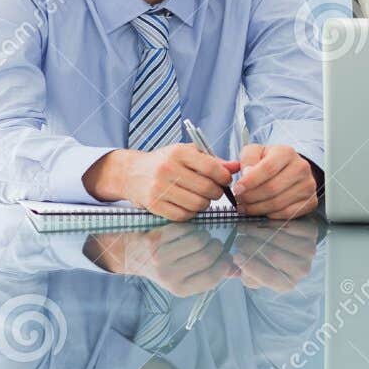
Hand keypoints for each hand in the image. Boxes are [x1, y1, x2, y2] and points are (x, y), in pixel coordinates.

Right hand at [84, 143, 236, 220]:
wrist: (131, 173)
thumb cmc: (165, 162)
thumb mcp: (187, 153)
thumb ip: (212, 160)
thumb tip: (236, 167)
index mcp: (179, 153)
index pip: (211, 168)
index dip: (224, 177)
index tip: (225, 180)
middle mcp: (168, 170)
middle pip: (207, 189)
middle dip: (217, 193)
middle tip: (215, 191)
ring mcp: (159, 188)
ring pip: (197, 204)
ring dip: (205, 204)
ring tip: (202, 198)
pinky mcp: (154, 205)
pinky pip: (183, 215)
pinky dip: (191, 213)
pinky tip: (189, 205)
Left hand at [88, 224, 238, 296]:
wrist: (130, 254)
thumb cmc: (163, 265)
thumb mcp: (184, 276)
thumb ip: (210, 273)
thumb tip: (238, 271)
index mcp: (179, 289)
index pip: (214, 277)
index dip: (224, 263)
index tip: (223, 255)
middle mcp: (170, 276)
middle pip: (209, 256)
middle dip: (215, 246)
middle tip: (210, 242)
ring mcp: (161, 258)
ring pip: (199, 239)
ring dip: (203, 234)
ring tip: (197, 236)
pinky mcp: (155, 240)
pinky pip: (185, 228)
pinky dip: (189, 226)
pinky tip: (185, 230)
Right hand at [228, 218, 321, 291]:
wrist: (296, 243)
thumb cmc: (272, 260)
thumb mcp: (259, 273)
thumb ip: (247, 275)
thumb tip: (235, 270)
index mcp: (287, 284)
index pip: (269, 277)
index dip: (252, 267)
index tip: (236, 256)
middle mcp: (301, 270)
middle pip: (273, 256)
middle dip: (251, 246)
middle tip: (238, 239)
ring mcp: (309, 250)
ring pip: (279, 239)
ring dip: (257, 232)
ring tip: (244, 229)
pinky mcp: (311, 233)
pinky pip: (287, 226)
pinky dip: (270, 224)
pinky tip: (258, 223)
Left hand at [231, 144, 318, 219]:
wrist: (291, 168)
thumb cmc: (270, 161)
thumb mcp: (256, 152)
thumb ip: (248, 159)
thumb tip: (246, 174)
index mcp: (287, 152)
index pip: (268, 168)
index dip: (250, 181)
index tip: (237, 189)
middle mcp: (301, 168)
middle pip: (272, 188)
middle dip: (251, 197)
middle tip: (240, 200)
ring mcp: (308, 185)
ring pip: (278, 203)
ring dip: (257, 208)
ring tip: (246, 206)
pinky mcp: (311, 201)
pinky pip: (287, 214)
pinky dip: (271, 214)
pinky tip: (262, 210)